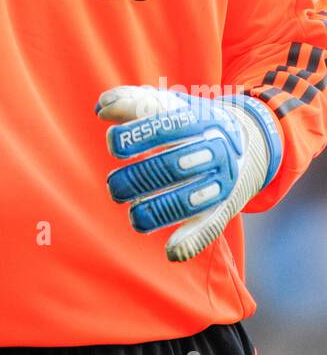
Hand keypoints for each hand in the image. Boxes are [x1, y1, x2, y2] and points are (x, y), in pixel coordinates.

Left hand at [95, 86, 283, 262]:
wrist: (253, 141)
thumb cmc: (195, 122)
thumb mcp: (172, 104)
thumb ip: (135, 102)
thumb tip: (102, 108)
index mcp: (198, 119)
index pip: (165, 125)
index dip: (136, 135)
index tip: (113, 143)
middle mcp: (213, 149)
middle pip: (171, 166)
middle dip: (137, 179)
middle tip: (114, 186)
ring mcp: (221, 179)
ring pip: (188, 199)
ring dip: (156, 211)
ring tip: (134, 215)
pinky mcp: (225, 206)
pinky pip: (210, 226)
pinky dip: (191, 241)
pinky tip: (171, 252)